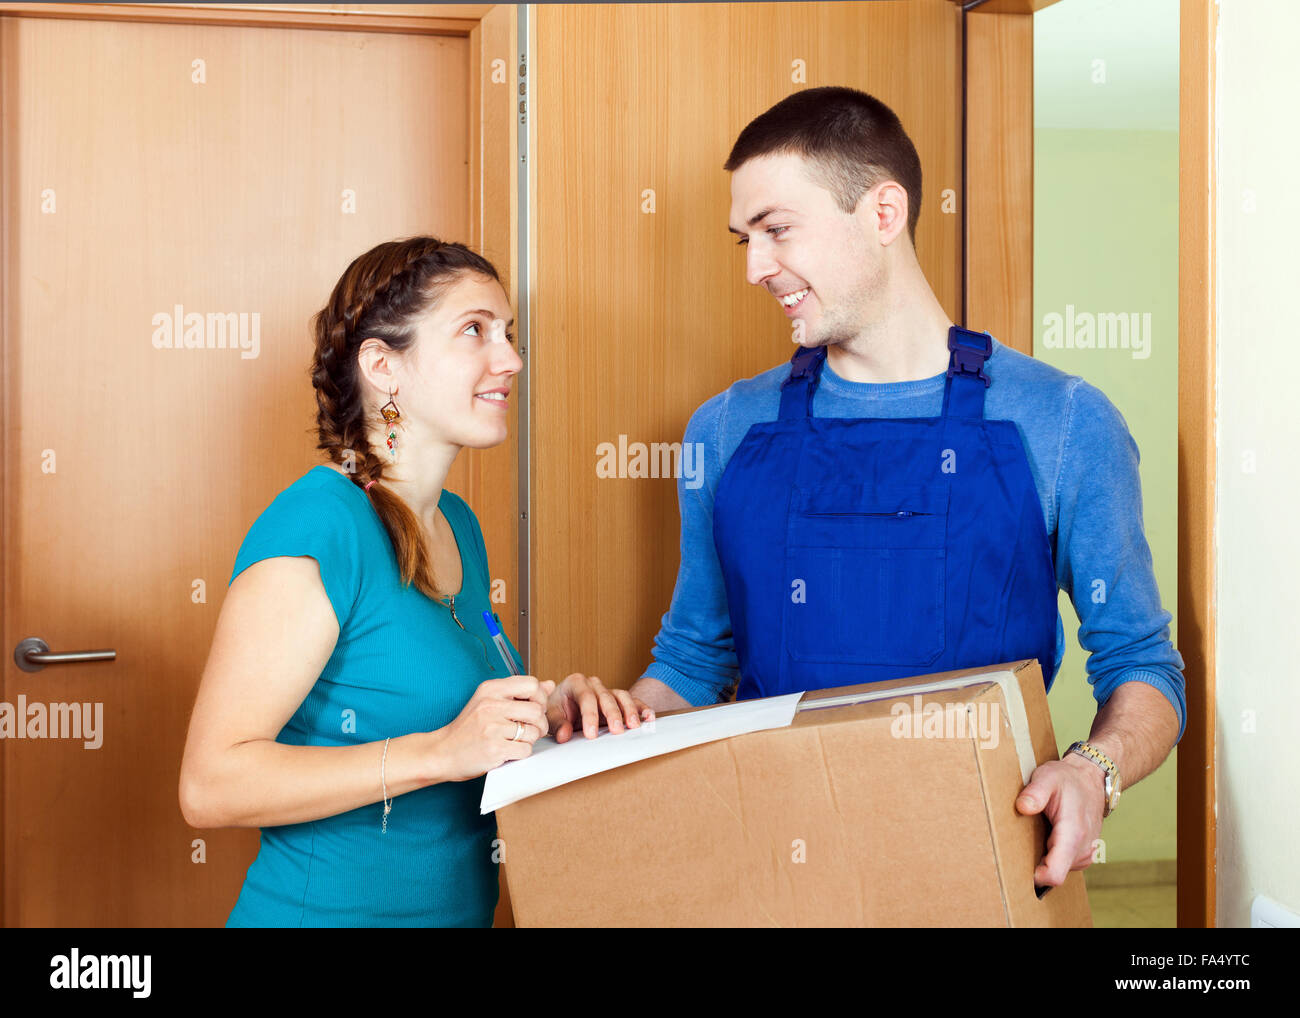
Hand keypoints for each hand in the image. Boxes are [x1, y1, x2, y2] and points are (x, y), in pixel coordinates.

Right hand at [431, 675, 554, 780]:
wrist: (442, 752)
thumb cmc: (467, 729)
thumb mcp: (489, 702)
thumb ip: (519, 693)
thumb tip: (549, 685)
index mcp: (490, 689)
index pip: (531, 684)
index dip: (540, 698)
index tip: (533, 708)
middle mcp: (491, 705)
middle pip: (537, 710)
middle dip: (539, 723)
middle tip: (529, 730)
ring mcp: (491, 727)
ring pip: (533, 731)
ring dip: (530, 740)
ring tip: (516, 741)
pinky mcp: (494, 748)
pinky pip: (525, 750)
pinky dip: (521, 753)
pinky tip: (508, 751)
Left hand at [546, 673, 653, 743]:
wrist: (563, 707)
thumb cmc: (557, 709)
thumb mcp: (551, 716)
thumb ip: (558, 725)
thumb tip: (564, 735)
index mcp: (575, 682)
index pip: (585, 697)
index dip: (590, 715)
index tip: (591, 734)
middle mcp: (593, 684)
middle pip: (606, 697)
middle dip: (612, 714)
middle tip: (617, 731)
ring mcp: (607, 690)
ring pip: (621, 696)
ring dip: (629, 711)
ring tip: (634, 725)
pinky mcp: (617, 699)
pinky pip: (632, 701)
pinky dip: (641, 708)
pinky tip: (648, 717)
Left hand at [1015, 753, 1106, 886]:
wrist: (1090, 780)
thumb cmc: (1067, 779)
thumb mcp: (1047, 778)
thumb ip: (1035, 793)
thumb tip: (1023, 807)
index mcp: (1073, 834)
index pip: (1055, 874)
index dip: (1035, 876)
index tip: (1019, 865)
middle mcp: (1083, 849)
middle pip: (1053, 874)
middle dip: (1035, 863)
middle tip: (1022, 840)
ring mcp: (1085, 854)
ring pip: (1057, 870)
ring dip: (1043, 858)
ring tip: (1037, 833)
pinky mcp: (1083, 854)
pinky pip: (1063, 864)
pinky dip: (1052, 854)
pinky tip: (1046, 836)